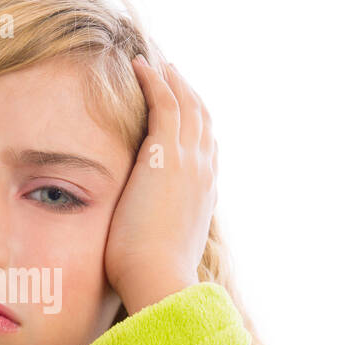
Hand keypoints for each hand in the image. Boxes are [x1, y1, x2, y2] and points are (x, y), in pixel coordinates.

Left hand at [105, 54, 218, 313]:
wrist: (159, 281)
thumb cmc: (151, 279)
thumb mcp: (160, 253)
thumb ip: (156, 239)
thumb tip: (139, 247)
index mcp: (203, 197)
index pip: (205, 151)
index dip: (196, 126)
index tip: (183, 111)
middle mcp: (203, 174)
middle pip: (202, 121)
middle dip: (188, 94)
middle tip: (172, 73)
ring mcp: (187, 163)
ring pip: (186, 106)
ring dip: (172, 80)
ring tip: (155, 63)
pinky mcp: (165, 155)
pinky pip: (164, 104)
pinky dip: (155, 81)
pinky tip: (140, 65)